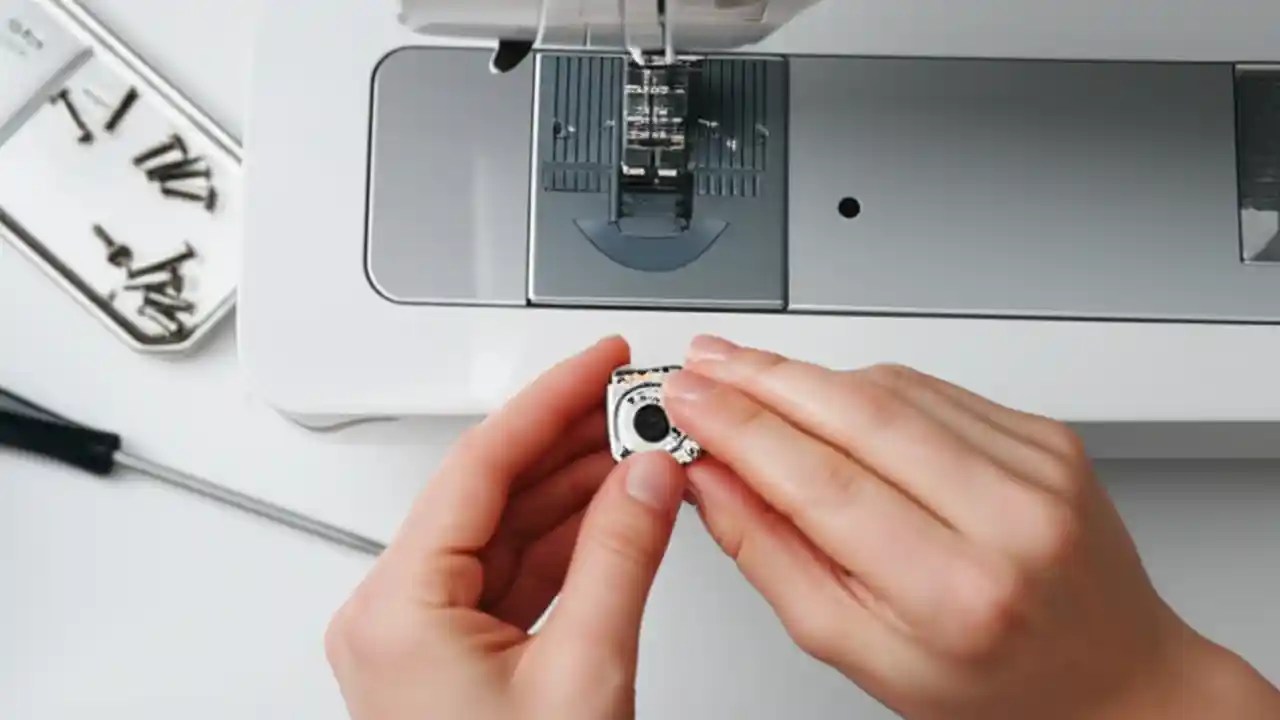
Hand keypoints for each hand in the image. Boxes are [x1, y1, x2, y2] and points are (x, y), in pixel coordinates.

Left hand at [326, 337, 687, 719]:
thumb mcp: (582, 675)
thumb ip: (620, 561)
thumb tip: (648, 476)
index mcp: (396, 609)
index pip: (479, 466)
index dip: (551, 400)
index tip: (602, 361)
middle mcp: (391, 615)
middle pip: (489, 491)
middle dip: (570, 442)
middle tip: (632, 401)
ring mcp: (417, 635)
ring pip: (503, 530)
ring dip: (573, 489)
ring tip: (637, 449)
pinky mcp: (449, 654)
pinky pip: (509, 571)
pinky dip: (564, 542)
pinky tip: (613, 511)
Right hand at [665, 336, 1279, 719]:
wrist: (1110, 674)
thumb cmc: (993, 682)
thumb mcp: (862, 653)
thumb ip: (776, 560)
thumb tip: (711, 482)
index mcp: (955, 590)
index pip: (819, 481)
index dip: (739, 428)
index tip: (686, 402)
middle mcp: (1008, 516)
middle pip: (855, 413)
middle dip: (761, 378)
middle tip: (700, 367)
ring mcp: (1035, 465)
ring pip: (890, 386)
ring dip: (805, 373)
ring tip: (744, 374)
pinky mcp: (1044, 433)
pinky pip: (932, 386)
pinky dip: (864, 382)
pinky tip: (825, 392)